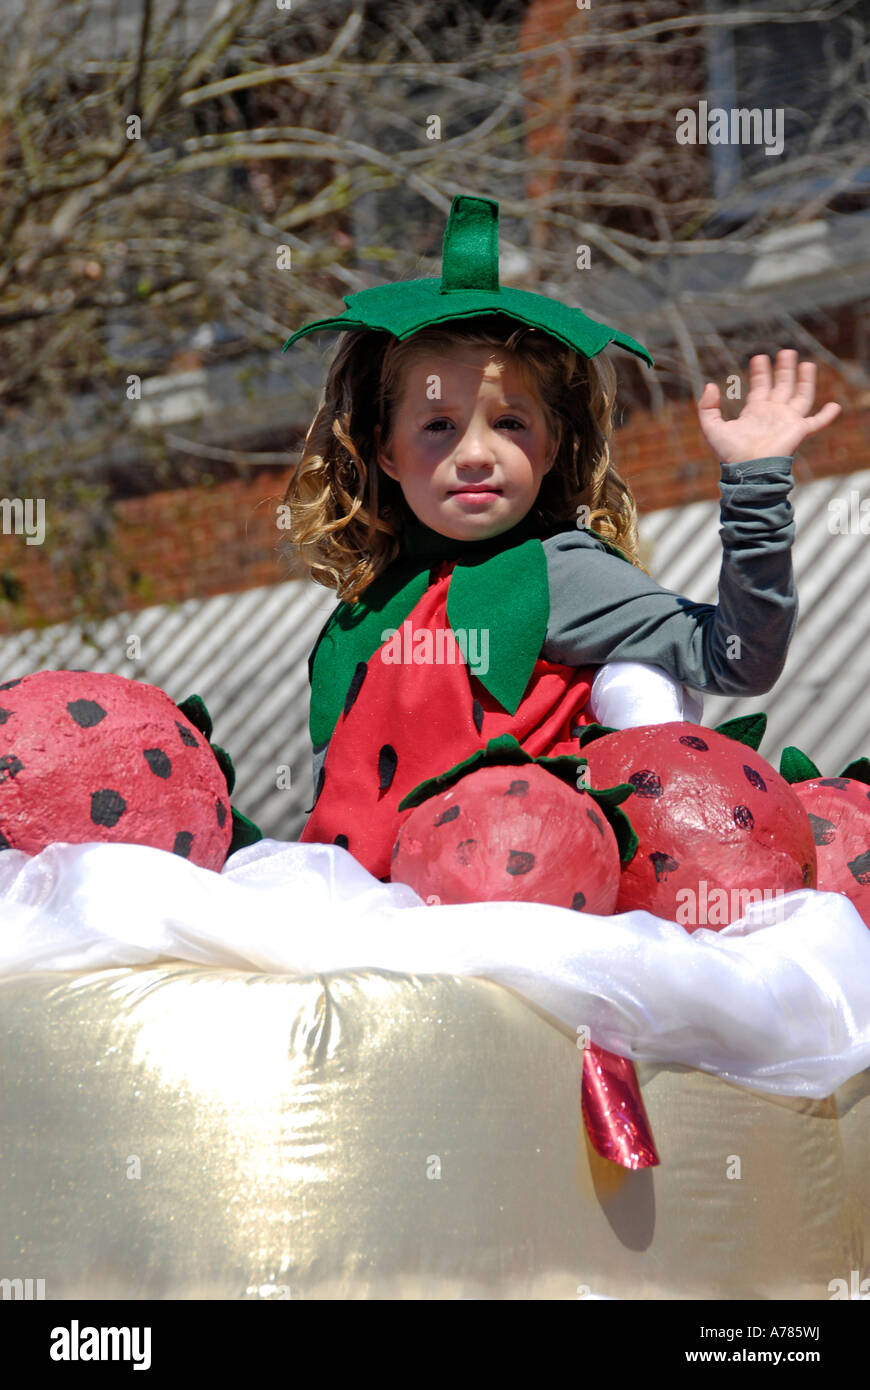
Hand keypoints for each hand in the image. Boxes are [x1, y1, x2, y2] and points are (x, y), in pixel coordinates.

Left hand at [697, 350, 841, 464]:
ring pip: (800, 395)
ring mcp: (787, 421)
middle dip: (784, 369)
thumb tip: (710, 386)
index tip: (759, 357)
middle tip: (786, 352)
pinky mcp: (798, 430)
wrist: (747, 470)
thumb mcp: (711, 427)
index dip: (760, 372)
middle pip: (782, 386)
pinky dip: (826, 416)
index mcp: (755, 412)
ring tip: (807, 363)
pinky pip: (817, 422)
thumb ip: (707, 407)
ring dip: (805, 380)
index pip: (760, 387)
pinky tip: (835, 406)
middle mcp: (773, 413)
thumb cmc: (730, 453)